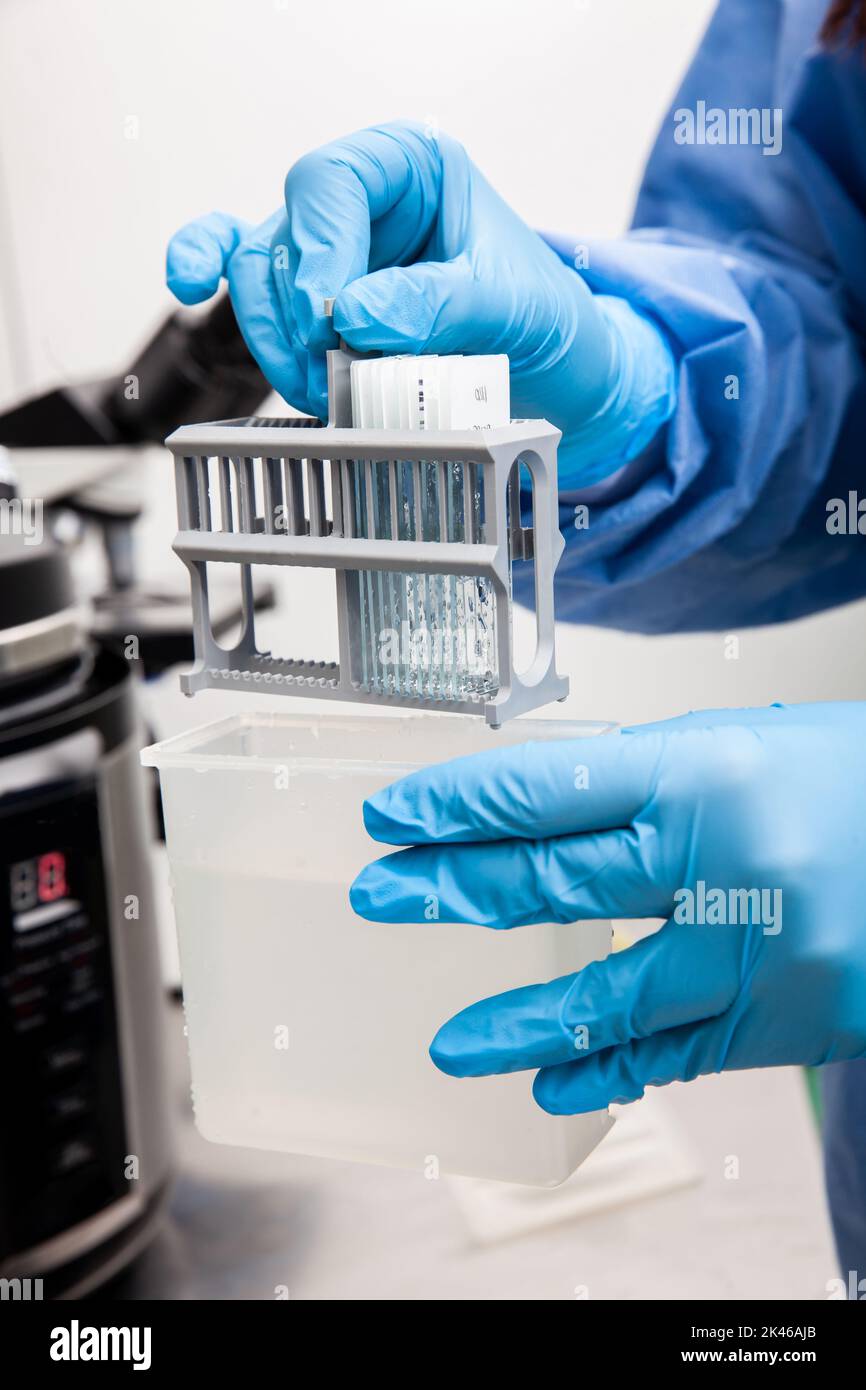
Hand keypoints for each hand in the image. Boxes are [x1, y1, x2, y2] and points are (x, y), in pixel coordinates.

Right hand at [166, 121, 673, 482]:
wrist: (554, 377)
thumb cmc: (542, 322)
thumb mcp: (512, 307)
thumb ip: (438, 305)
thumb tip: (354, 316)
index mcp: (413, 167)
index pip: (332, 182)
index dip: (320, 252)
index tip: (336, 323)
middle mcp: (362, 200)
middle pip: (282, 235)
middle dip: (296, 316)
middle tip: (333, 378)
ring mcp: (328, 248)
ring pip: (255, 275)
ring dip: (274, 341)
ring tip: (321, 392)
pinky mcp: (309, 297)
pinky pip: (235, 268)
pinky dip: (206, 272)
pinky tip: (187, 287)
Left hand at [349, 703, 865, 1112]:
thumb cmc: (852, 782)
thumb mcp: (747, 747)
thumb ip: (646, 782)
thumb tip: (534, 808)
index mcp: (708, 772)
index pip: (546, 788)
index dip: (457, 804)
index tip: (394, 815)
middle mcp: (726, 862)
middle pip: (555, 883)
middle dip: (452, 891)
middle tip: (383, 895)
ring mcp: (756, 952)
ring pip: (609, 1000)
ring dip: (517, 1024)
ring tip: (449, 1044)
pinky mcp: (783, 1019)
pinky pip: (677, 1056)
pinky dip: (610, 1074)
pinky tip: (555, 1087)